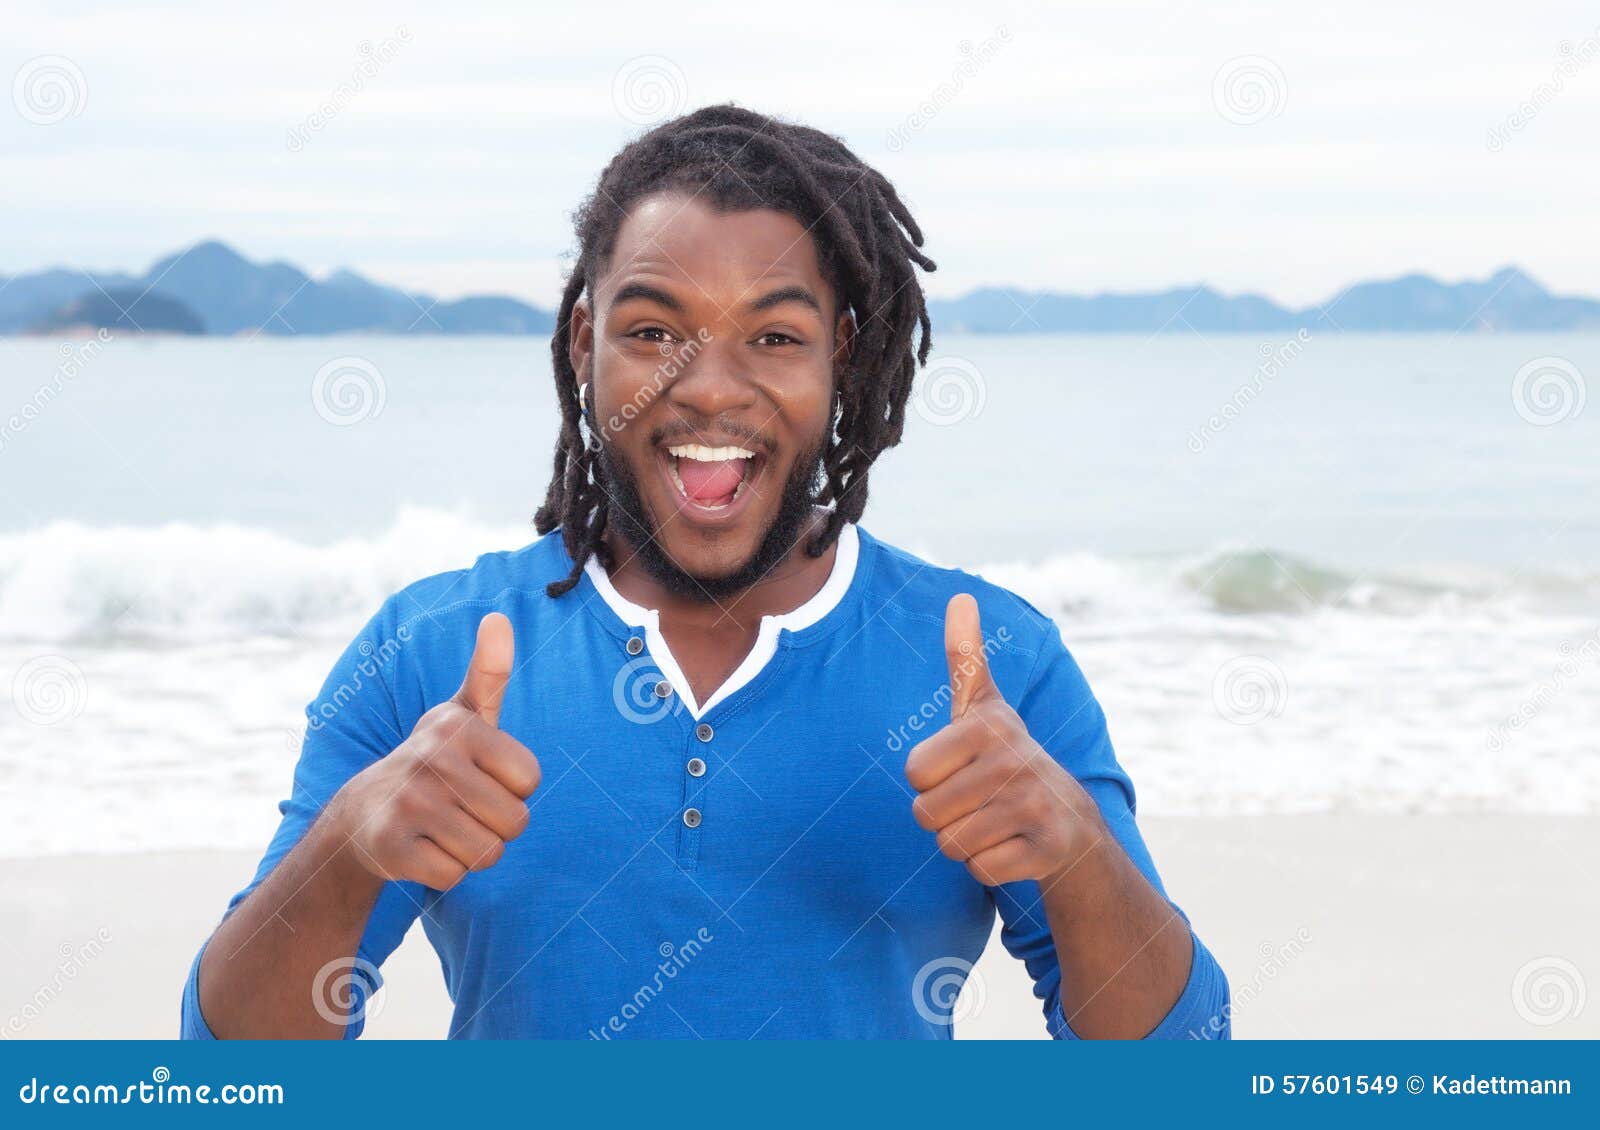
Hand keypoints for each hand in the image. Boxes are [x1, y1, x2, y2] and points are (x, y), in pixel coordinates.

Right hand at [330, 612, 540, 889]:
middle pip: (515, 821)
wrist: (361, 815)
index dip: (513, 788)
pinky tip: (422, 848)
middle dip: (495, 825)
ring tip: (442, 827)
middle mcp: (431, 758)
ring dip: (472, 850)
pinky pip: (456, 876)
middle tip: (460, 807)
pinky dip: (445, 872)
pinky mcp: (392, 847)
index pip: (531, 780)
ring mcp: (408, 802)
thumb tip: (499, 616)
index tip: (479, 776)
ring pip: (488, 853)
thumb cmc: (434, 763)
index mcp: (459, 725)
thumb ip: (489, 671)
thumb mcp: (463, 714)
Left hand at [905, 594, 1103, 886]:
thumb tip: (960, 595)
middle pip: (926, 814)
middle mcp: (1015, 760)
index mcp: (989, 725)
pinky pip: (979, 872)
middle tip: (979, 801)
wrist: (1070, 820)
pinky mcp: (1046, 850)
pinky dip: (989, 867)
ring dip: (965, 842)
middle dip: (944, 816)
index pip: (914, 772)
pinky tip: (1014, 846)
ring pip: (950, 846)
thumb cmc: (1006, 758)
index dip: (930, 778)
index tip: (962, 767)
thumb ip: (966, 656)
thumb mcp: (984, 706)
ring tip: (996, 821)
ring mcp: (1035, 806)